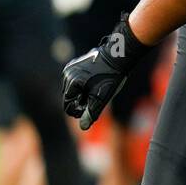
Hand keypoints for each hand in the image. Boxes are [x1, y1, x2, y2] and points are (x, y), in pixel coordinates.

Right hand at [62, 15, 150, 129]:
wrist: (118, 57)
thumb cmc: (111, 78)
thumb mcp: (102, 98)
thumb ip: (91, 113)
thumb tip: (82, 127)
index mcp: (72, 82)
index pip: (67, 104)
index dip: (76, 112)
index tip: (87, 112)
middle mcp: (68, 73)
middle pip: (68, 96)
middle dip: (78, 102)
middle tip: (93, 102)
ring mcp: (71, 67)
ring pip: (71, 88)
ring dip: (79, 94)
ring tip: (94, 93)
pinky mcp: (75, 63)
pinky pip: (74, 79)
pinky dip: (81, 85)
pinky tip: (93, 84)